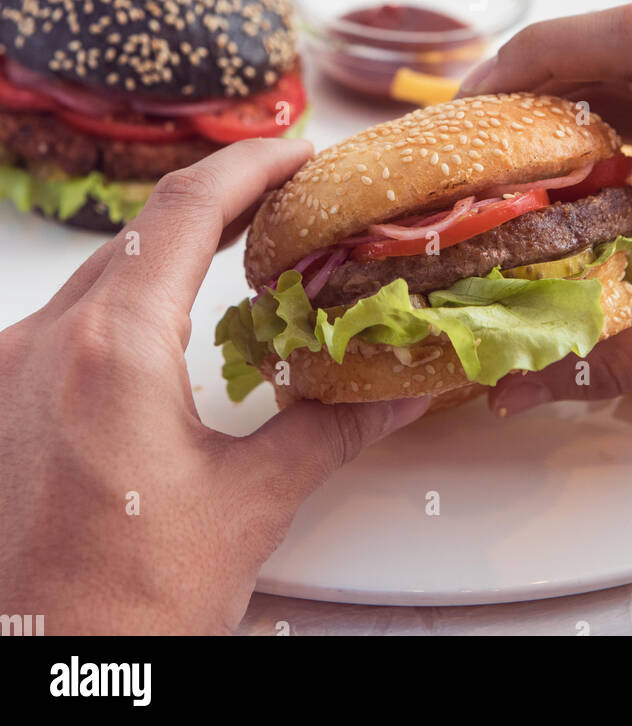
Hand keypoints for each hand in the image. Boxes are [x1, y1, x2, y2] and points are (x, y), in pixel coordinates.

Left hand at [0, 139, 427, 634]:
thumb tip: (396, 396)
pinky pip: (72, 316)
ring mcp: (9, 370)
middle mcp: (45, 342)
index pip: (188, 207)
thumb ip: (326, 433)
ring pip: (105, 270)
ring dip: (176, 249)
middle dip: (223, 201)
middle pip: (145, 227)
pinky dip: (133, 298)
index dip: (253, 165)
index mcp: (112, 348)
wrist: (34, 677)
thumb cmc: (121, 608)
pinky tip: (174, 327)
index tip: (303, 155)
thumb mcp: (246, 510)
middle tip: (292, 199)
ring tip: (247, 252)